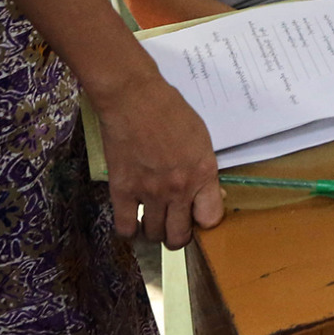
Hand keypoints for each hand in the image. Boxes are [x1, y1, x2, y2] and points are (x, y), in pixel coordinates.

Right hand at [95, 76, 223, 249]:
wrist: (134, 98)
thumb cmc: (170, 111)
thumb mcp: (201, 139)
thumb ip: (204, 170)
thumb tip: (209, 193)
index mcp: (203, 173)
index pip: (210, 218)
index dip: (204, 221)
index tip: (197, 217)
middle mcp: (178, 188)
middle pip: (179, 236)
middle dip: (178, 236)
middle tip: (173, 226)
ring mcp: (150, 192)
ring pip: (154, 234)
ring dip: (154, 231)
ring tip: (153, 220)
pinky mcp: (123, 190)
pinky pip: (126, 228)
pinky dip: (129, 230)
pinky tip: (132, 220)